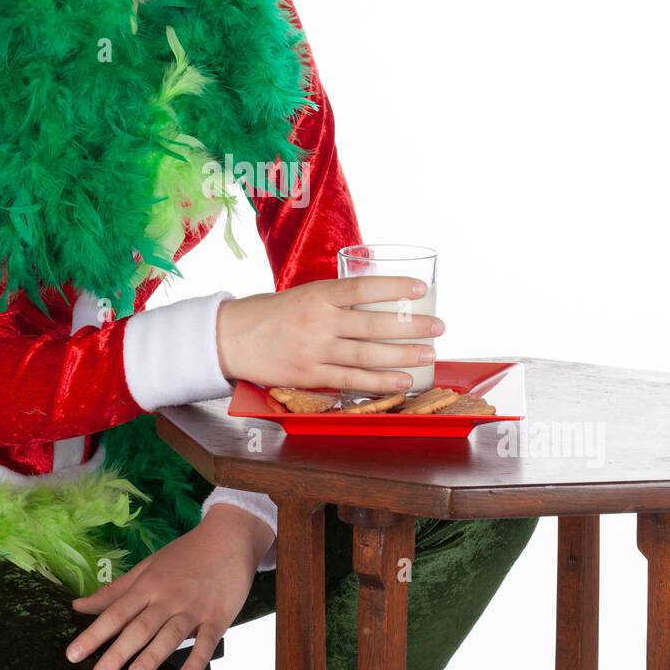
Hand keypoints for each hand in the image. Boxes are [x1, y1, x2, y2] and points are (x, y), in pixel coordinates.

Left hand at [65, 505, 271, 669]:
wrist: (229, 537)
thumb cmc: (185, 554)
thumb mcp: (148, 567)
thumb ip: (115, 590)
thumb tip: (78, 606)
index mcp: (148, 585)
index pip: (116, 612)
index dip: (94, 634)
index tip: (73, 655)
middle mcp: (168, 597)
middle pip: (140, 627)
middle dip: (118, 652)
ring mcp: (193, 608)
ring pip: (170, 634)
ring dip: (153, 655)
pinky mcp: (218, 616)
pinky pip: (207, 640)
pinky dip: (197, 658)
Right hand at [216, 275, 444, 394]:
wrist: (230, 338)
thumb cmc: (270, 314)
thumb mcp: (302, 295)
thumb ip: (334, 301)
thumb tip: (377, 304)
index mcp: (317, 294)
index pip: (363, 288)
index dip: (395, 287)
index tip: (421, 288)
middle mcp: (318, 321)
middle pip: (374, 323)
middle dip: (412, 326)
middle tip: (439, 327)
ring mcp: (315, 350)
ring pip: (368, 354)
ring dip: (404, 355)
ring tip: (430, 354)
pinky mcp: (310, 375)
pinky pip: (352, 380)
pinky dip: (381, 381)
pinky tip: (404, 381)